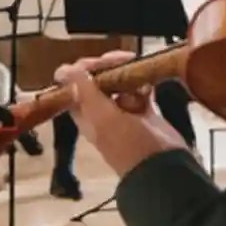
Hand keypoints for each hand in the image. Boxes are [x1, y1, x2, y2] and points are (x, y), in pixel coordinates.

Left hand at [53, 51, 188, 176]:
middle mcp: (102, 111)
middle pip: (99, 79)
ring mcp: (123, 111)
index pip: (75, 84)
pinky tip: (149, 84)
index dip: (84, 69)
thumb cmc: (128, 143)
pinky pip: (141, 90)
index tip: (101, 62)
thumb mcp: (102, 117)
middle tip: (125, 60)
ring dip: (128, 74)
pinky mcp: (144, 111)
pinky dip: (144, 83)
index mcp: (86, 114)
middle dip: (109, 66)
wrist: (161, 165)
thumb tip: (64, 70)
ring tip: (139, 71)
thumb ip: (85, 91)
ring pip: (121, 82)